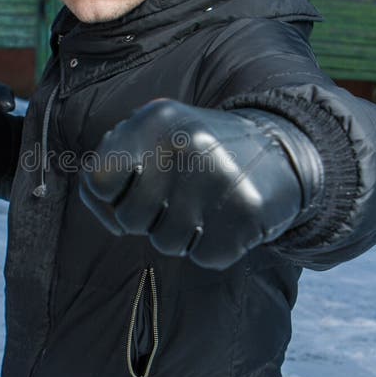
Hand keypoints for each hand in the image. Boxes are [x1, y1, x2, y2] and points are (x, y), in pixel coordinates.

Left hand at [79, 99, 321, 268]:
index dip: (108, 197)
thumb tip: (95, 196)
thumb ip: (115, 161)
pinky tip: (228, 219)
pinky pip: (204, 256)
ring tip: (206, 205)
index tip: (131, 191)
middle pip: (129, 219)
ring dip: (182, 235)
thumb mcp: (157, 135)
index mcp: (155, 120)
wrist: (281, 149)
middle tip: (178, 197)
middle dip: (148, 219)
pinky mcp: (246, 213)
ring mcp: (218, 178)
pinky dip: (212, 247)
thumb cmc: (199, 151)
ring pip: (166, 243)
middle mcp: (184, 145)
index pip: (99, 179)